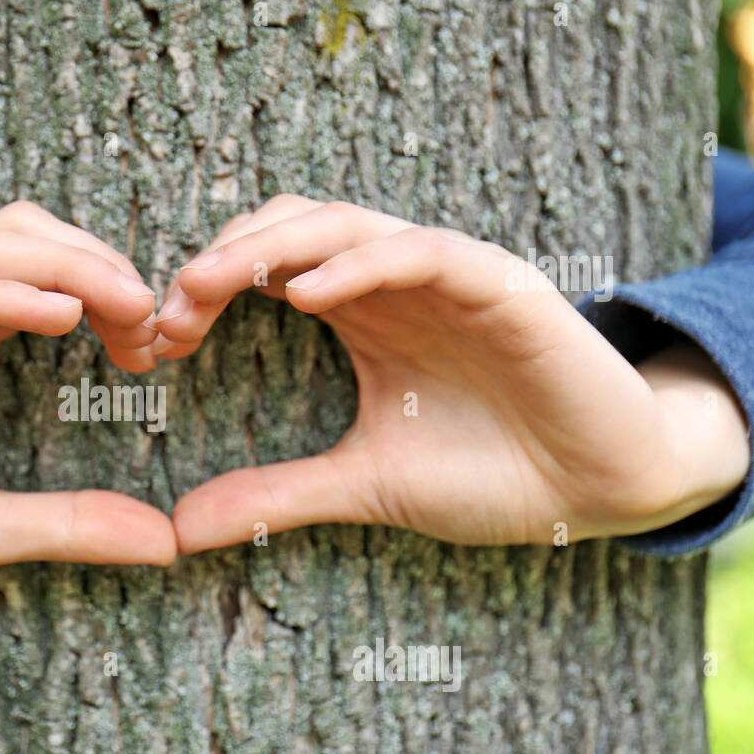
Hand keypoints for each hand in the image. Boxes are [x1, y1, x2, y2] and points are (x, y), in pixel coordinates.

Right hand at [0, 203, 174, 631]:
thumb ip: (67, 526)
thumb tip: (162, 542)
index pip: (42, 271)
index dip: (110, 291)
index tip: (156, 349)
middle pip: (24, 235)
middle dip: (102, 263)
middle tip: (155, 324)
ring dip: (72, 265)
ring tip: (130, 309)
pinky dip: (5, 295)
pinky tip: (62, 318)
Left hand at [158, 196, 749, 550]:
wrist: (597, 489)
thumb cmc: (490, 474)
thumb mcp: (362, 485)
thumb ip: (276, 494)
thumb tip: (179, 529)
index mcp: (360, 313)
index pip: (266, 269)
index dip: (204, 292)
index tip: (155, 344)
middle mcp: (394, 283)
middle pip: (292, 229)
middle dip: (221, 259)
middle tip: (166, 310)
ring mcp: (447, 276)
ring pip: (347, 224)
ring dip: (272, 247)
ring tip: (208, 283)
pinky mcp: (501, 285)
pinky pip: (422, 253)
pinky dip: (362, 263)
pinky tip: (306, 294)